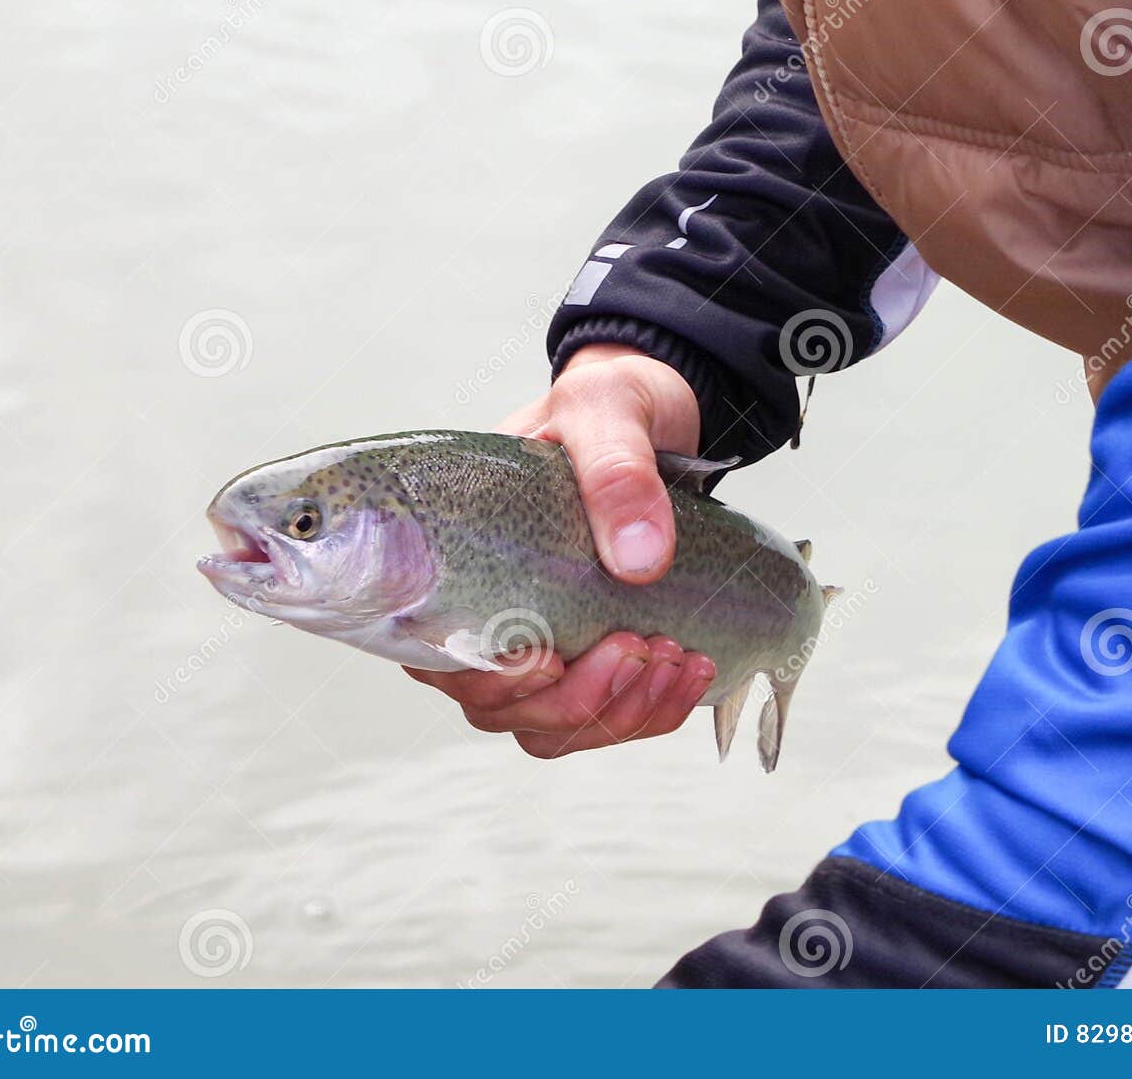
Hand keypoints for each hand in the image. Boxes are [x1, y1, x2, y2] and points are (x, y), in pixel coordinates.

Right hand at [408, 344, 716, 757]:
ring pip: (552, 727)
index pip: (438, 657)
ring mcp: (540, 640)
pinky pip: (603, 718)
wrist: (656, 409)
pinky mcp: (593, 652)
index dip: (491, 680)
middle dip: (577, 699)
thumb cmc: (606, 404)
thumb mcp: (607, 411)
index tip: (551, 658)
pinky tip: (693, 669)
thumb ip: (616, 470)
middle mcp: (487, 612)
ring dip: (618, 714)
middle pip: (500, 709)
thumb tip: (639, 561)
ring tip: (676, 659)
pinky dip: (650, 710)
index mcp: (456, 557)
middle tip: (644, 644)